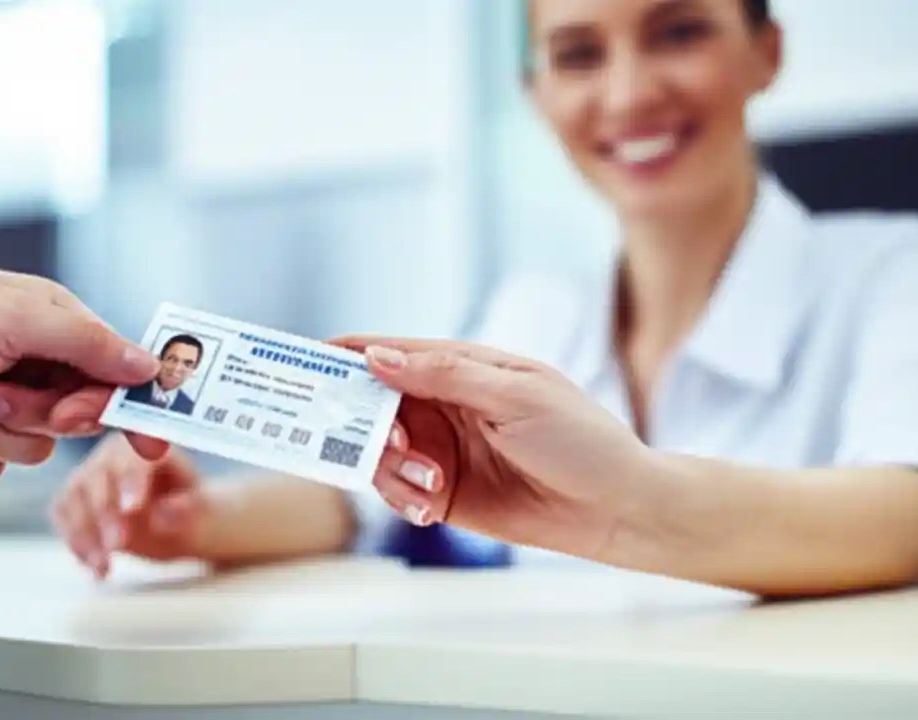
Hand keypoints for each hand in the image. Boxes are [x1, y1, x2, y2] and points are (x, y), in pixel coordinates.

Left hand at [0, 269, 160, 482]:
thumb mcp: (18, 318)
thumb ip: (91, 345)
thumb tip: (150, 365)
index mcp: (54, 329)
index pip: (116, 373)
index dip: (135, 408)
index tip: (151, 444)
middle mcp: (34, 369)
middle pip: (75, 420)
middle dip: (29, 411)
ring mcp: (1, 407)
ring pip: (31, 451)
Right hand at [52, 432, 212, 578]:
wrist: (177, 522)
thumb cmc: (191, 510)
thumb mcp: (200, 510)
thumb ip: (186, 509)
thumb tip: (165, 512)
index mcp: (149, 448)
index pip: (135, 457)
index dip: (132, 480)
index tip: (133, 508)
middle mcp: (114, 456)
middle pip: (98, 476)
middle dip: (105, 513)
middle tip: (118, 545)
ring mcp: (91, 475)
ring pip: (74, 497)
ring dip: (84, 534)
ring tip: (105, 567)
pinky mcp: (74, 499)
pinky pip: (63, 516)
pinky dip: (75, 542)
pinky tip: (95, 567)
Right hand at [336, 337, 654, 560]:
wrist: (615, 507)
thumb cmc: (580, 439)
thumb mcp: (516, 396)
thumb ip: (446, 375)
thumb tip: (378, 357)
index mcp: (462, 367)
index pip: (390, 353)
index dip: (345, 355)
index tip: (302, 361)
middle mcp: (444, 405)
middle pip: (372, 404)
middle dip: (365, 424)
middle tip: (390, 444)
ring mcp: (441, 449)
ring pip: (377, 452)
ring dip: (391, 469)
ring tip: (430, 484)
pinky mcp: (441, 492)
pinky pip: (396, 490)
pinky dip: (402, 498)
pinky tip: (430, 507)